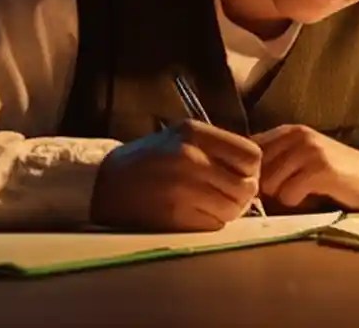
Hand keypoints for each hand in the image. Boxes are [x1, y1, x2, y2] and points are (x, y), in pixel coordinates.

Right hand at [91, 120, 261, 231]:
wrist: (103, 184)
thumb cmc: (149, 161)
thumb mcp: (181, 138)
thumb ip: (217, 149)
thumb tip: (254, 173)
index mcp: (194, 133)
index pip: (251, 155)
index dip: (251, 170)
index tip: (240, 176)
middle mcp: (190, 157)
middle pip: (246, 186)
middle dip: (241, 196)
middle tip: (226, 196)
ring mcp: (183, 188)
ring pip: (233, 209)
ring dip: (226, 212)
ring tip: (208, 206)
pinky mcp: (175, 215)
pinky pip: (214, 226)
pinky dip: (209, 224)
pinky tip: (191, 215)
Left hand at [253, 125, 358, 211]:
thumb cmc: (337, 173)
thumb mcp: (303, 157)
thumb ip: (276, 161)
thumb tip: (241, 180)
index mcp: (289, 131)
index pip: (249, 152)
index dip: (252, 174)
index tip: (266, 186)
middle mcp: (296, 135)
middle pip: (257, 171)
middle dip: (267, 189)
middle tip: (289, 192)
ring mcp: (309, 150)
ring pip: (270, 184)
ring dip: (282, 197)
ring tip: (303, 192)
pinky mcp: (320, 168)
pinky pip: (288, 195)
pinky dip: (297, 202)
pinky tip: (314, 195)